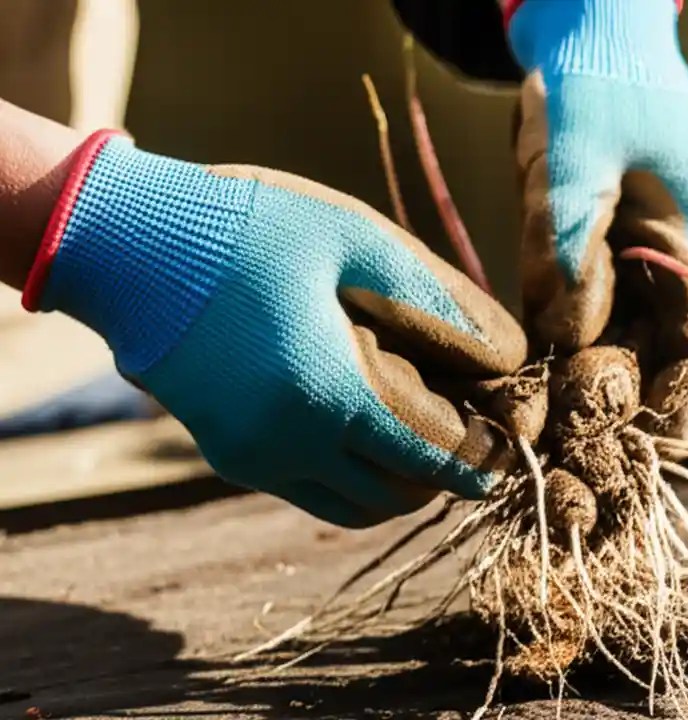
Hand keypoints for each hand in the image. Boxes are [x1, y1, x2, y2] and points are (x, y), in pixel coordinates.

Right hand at [24, 131, 526, 526]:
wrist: (126, 244)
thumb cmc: (250, 230)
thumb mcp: (359, 243)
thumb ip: (441, 303)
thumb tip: (509, 357)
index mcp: (332, 396)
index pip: (434, 458)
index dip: (482, 455)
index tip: (508, 439)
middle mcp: (290, 446)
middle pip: (399, 495)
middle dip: (445, 475)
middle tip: (471, 432)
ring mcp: (252, 458)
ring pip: (354, 507)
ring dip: (399, 484)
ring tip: (424, 432)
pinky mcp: (226, 453)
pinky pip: (310, 491)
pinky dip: (353, 478)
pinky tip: (365, 426)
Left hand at [506, 0, 687, 439]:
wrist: (600, 29)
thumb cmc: (597, 80)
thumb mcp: (576, 152)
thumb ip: (569, 243)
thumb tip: (567, 336)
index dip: (676, 412)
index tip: (632, 459)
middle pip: (685, 362)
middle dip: (637, 411)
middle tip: (585, 459)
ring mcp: (678, 255)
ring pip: (652, 346)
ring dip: (611, 386)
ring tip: (561, 430)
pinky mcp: (643, 249)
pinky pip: (625, 317)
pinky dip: (591, 348)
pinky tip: (550, 374)